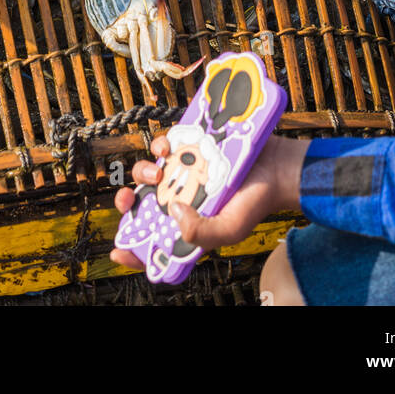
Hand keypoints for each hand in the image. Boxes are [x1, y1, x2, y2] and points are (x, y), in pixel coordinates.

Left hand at [110, 133, 308, 268]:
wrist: (276, 167)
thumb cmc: (255, 203)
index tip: (118, 249)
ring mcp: (185, 172)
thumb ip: (200, 233)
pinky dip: (161, 144)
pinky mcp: (191, 147)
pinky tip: (166, 148)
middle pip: (143, 203)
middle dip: (128, 201)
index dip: (134, 247)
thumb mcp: (229, 230)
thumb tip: (172, 211)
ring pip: (150, 171)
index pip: (154, 241)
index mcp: (187, 225)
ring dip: (144, 170)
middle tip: (129, 198)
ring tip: (158, 170)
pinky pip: (167, 144)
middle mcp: (182, 198)